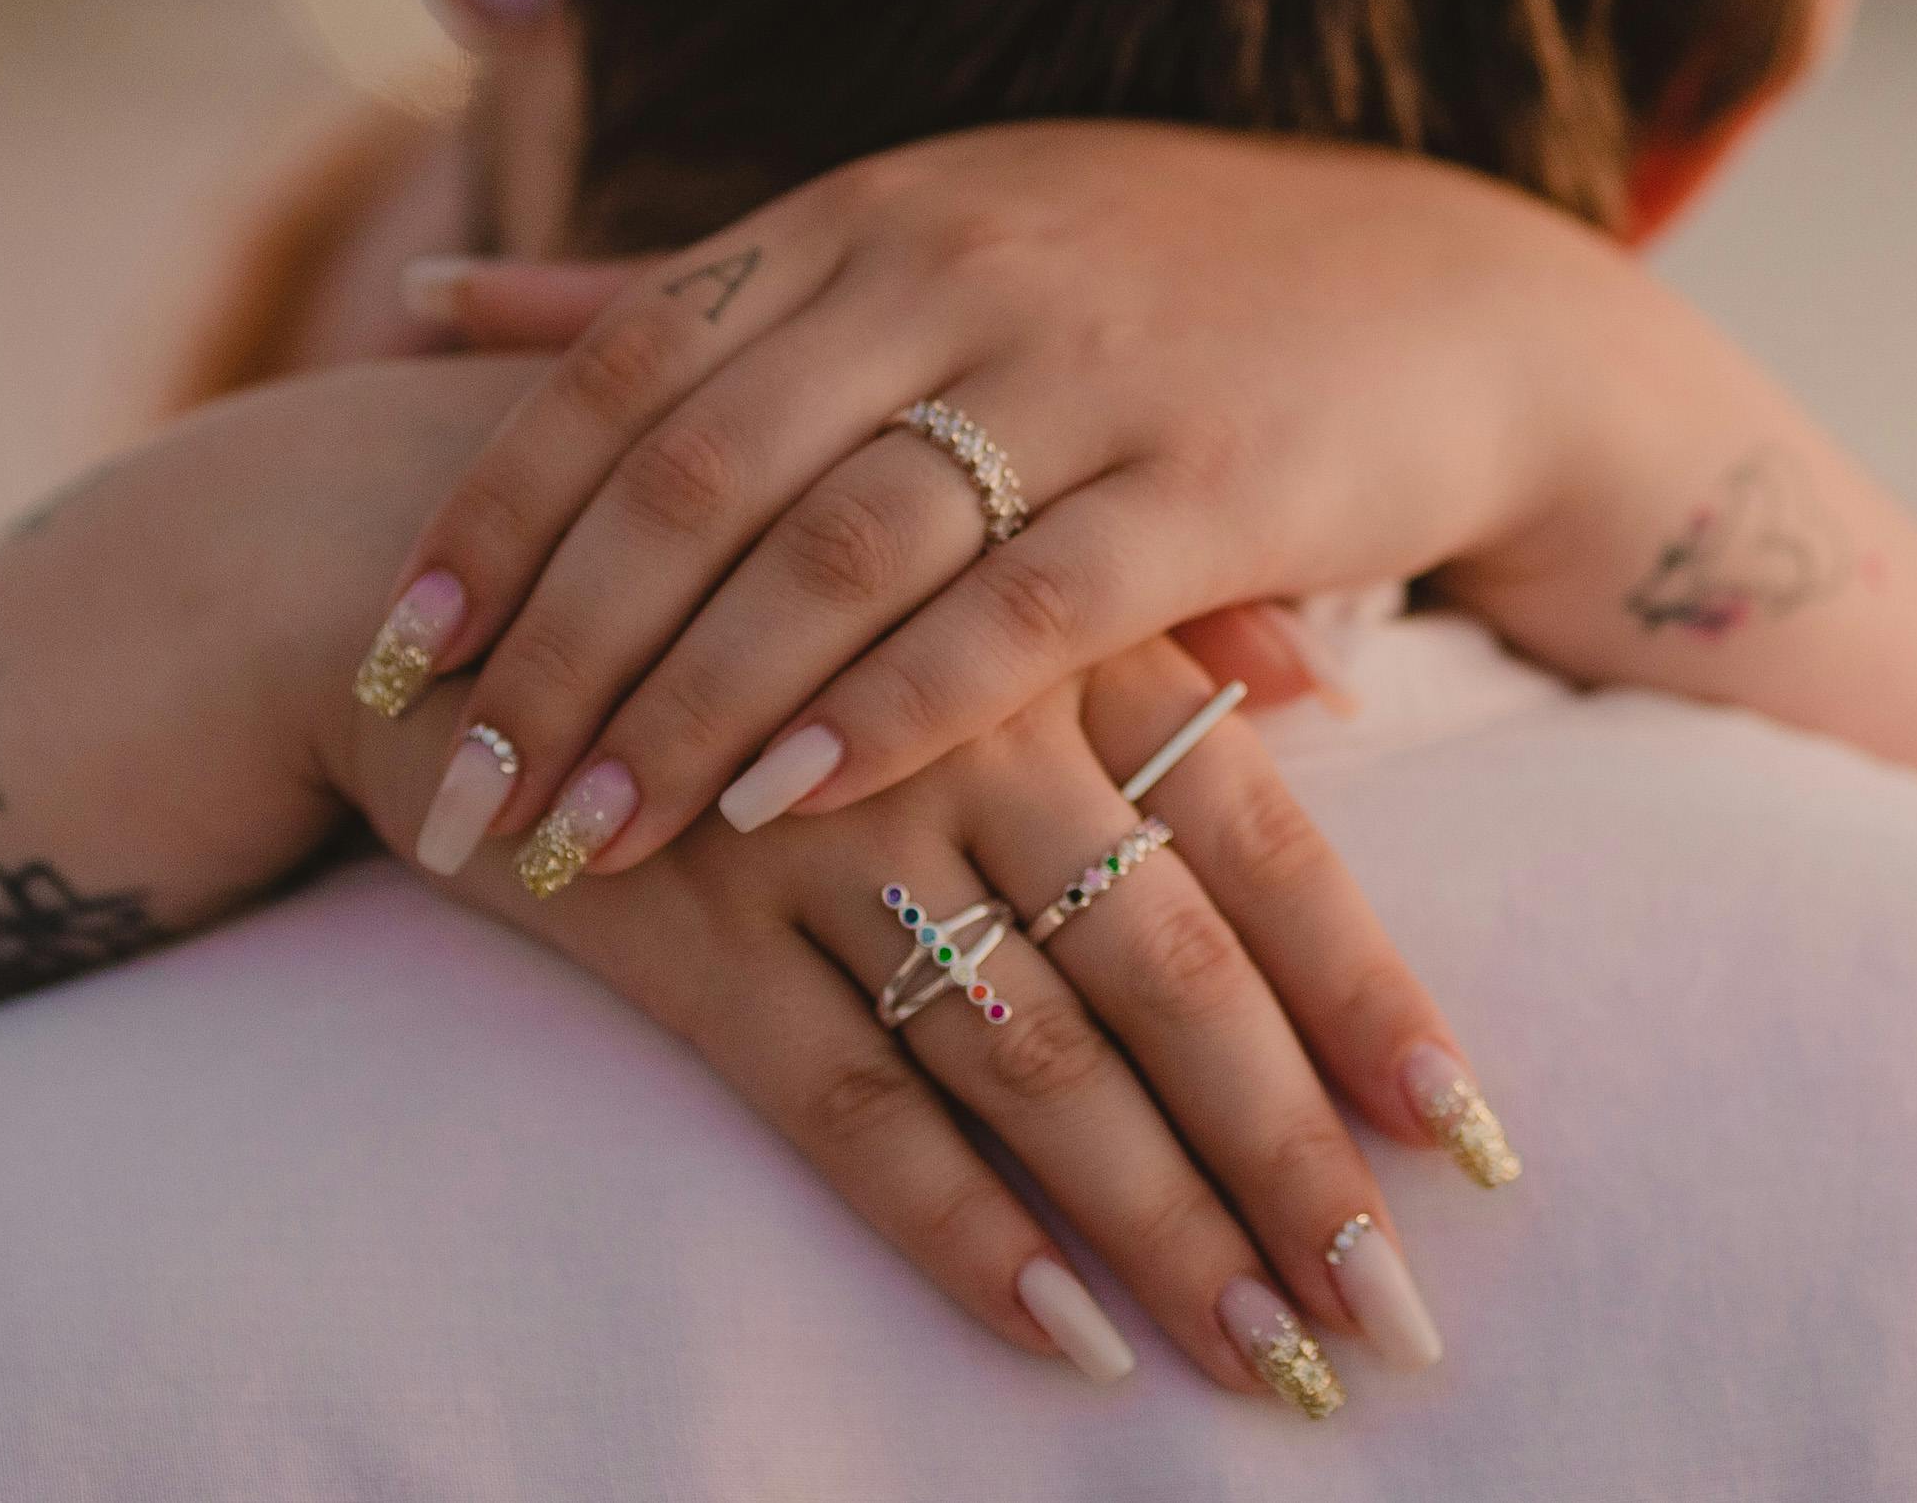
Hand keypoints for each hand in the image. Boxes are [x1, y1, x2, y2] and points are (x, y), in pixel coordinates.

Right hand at [330, 631, 1493, 1411]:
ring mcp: (826, 837)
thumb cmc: (750, 552)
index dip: (1370, 1002)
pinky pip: (847, 1107)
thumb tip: (1331, 687)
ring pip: (1037, 1063)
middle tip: (1400, 1322)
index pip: (1264, 846)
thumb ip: (1155, 624)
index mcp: (1059, 642)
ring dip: (1164, 1231)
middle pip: (1175, 978)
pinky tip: (1065, 1343)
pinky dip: (959, 1231)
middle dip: (1294, 1163)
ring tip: (1274, 1367)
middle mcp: (970, 737)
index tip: (1474, 1148)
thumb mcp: (954, 551)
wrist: (442, 548)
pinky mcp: (693, 926)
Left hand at [355, 119, 1645, 879]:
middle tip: (466, 795)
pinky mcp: (1215, 482)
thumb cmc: (1138, 286)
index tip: (397, 649)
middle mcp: (955, 271)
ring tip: (586, 838)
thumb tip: (425, 299)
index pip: (627, 362)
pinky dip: (890, 709)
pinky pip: (1019, 613)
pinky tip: (790, 803)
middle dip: (564, 649)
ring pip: (838, 551)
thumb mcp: (906, 245)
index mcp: (862, 216)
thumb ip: (676, 293)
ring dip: (693, 705)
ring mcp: (1088, 371)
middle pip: (701, 472)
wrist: (1450, 301)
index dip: (498, 510)